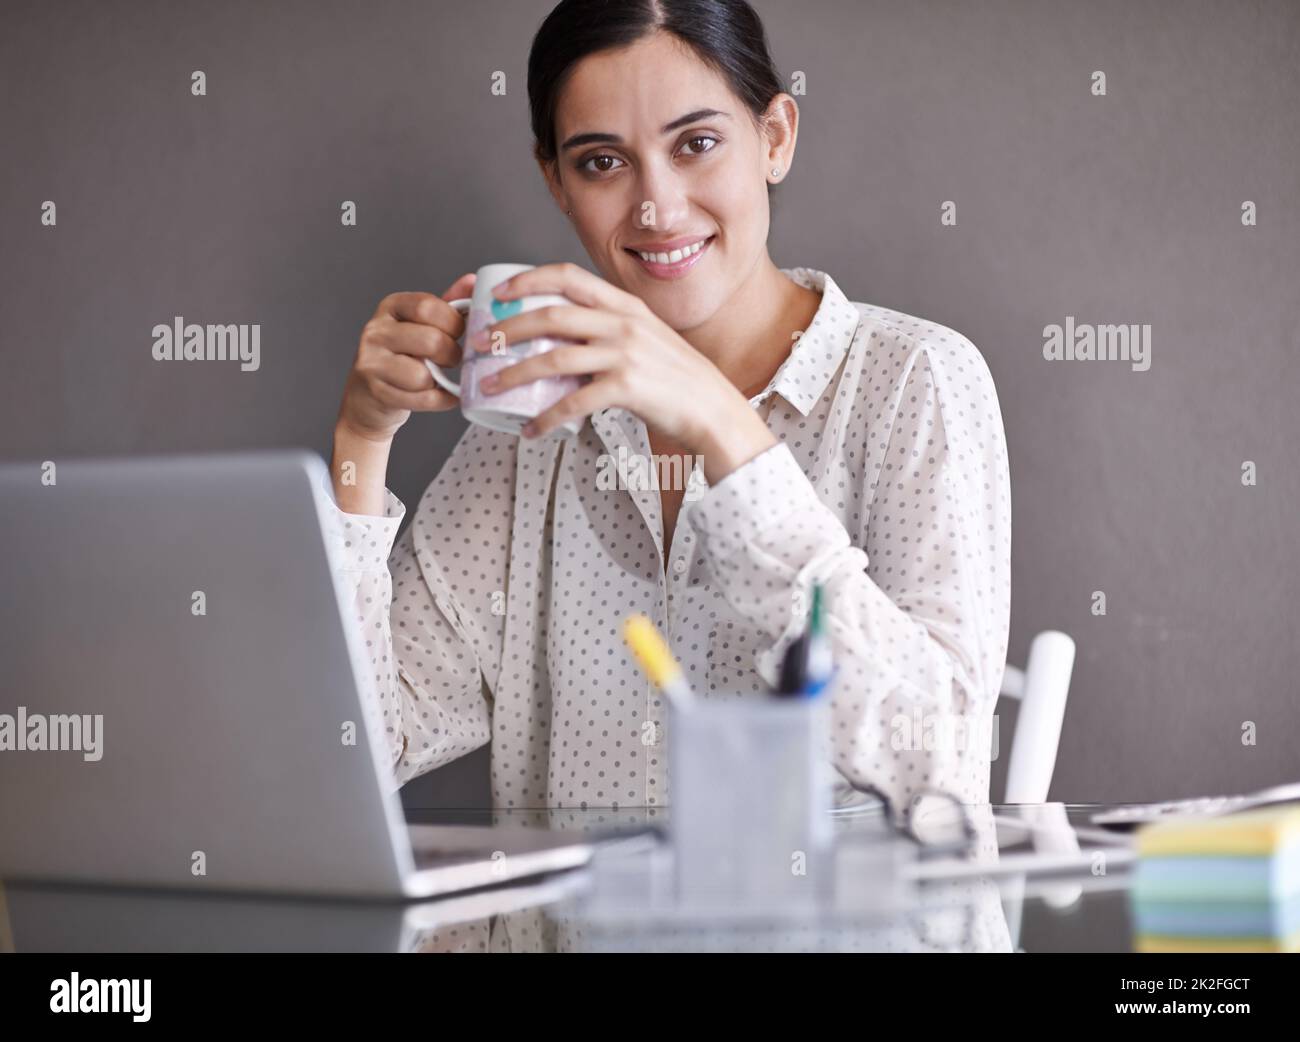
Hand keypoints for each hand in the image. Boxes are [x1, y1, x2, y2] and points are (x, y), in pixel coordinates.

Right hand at [336, 274, 473, 442]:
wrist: (368, 397)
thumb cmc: (402, 357)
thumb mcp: (422, 325)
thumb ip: (448, 305)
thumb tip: (473, 281)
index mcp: (391, 307)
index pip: (428, 306)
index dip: (453, 322)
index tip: (459, 332)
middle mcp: (376, 330)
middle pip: (431, 341)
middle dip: (452, 355)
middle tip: (451, 359)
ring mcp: (371, 361)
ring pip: (423, 375)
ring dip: (440, 381)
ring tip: (437, 377)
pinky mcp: (375, 391)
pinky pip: (421, 399)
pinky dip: (440, 400)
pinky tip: (441, 395)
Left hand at [477, 263, 776, 478]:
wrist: (715, 411)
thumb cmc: (678, 380)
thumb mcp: (648, 339)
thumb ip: (612, 330)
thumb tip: (566, 339)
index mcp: (626, 306)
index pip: (569, 277)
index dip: (529, 280)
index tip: (499, 294)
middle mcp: (624, 324)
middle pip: (552, 316)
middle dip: (508, 328)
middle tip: (481, 343)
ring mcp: (626, 355)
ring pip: (554, 360)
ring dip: (515, 374)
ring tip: (491, 387)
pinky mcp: (627, 389)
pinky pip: (573, 404)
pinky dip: (547, 419)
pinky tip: (531, 430)